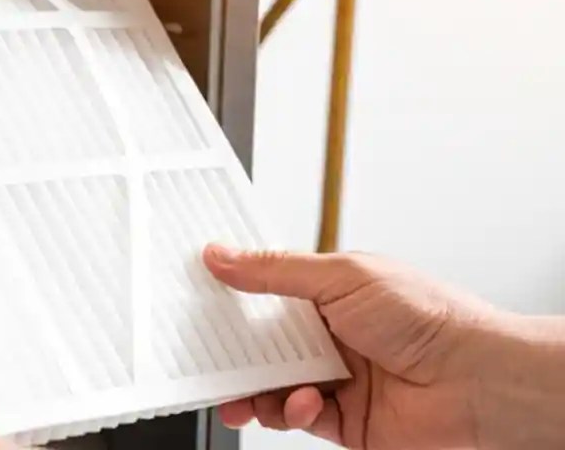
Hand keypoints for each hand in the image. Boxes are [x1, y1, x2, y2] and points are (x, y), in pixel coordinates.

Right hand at [202, 244, 547, 448]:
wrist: (477, 382)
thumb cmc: (429, 316)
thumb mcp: (341, 276)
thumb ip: (274, 271)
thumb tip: (221, 257)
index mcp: (331, 292)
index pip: (266, 289)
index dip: (232, 293)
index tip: (198, 295)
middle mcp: (331, 335)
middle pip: (261, 342)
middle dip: (229, 351)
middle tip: (200, 353)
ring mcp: (335, 378)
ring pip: (270, 383)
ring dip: (252, 388)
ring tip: (241, 393)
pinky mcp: (342, 419)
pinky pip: (294, 415)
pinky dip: (289, 411)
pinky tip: (303, 401)